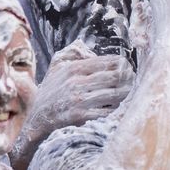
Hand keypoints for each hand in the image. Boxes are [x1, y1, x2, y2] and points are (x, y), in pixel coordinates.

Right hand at [10, 43, 134, 169]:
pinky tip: (119, 107)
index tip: (128, 65)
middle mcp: (77, 82)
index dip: (121, 63)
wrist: (36, 118)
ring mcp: (79, 100)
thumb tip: (93, 51)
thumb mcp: (58, 67)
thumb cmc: (50, 92)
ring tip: (130, 91)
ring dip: (125, 93)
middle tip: (133, 78)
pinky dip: (115, 109)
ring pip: (113, 94)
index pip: (106, 61)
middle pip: (114, 76)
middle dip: (127, 77)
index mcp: (74, 68)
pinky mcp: (80, 117)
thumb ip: (74, 54)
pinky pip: (106, 111)